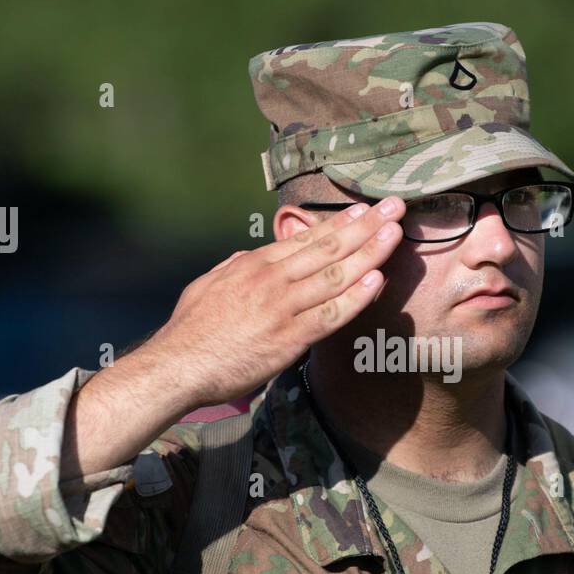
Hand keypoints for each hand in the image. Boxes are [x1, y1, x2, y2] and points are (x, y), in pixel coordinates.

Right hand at [142, 197, 404, 409]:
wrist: (178, 366)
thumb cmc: (189, 331)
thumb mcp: (208, 285)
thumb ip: (232, 268)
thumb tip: (247, 256)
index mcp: (254, 265)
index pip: (305, 239)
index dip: (339, 224)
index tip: (364, 211)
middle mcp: (272, 280)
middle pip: (328, 248)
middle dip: (365, 226)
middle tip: (395, 208)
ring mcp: (283, 307)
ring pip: (336, 275)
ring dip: (370, 253)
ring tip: (396, 234)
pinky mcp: (289, 338)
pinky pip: (331, 314)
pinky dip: (356, 297)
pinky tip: (378, 280)